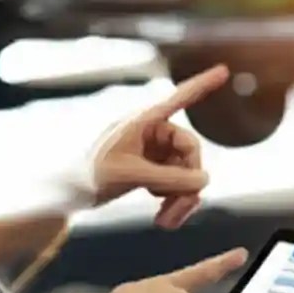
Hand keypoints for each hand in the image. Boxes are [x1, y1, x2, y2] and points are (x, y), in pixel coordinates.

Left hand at [88, 64, 229, 228]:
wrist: (69, 193)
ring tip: (165, 221)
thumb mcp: (131, 175)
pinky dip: (174, 201)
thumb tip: (205, 180)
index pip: (178, 99)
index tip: (224, 70)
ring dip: (181, 198)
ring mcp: (154, 151)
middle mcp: (152, 131)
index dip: (202, 85)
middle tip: (180, 207)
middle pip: (191, 151)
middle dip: (188, 182)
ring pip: (187, 172)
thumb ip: (169, 179)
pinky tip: (161, 216)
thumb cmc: (91, 174)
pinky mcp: (153, 168)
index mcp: (143, 120)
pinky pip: (177, 183)